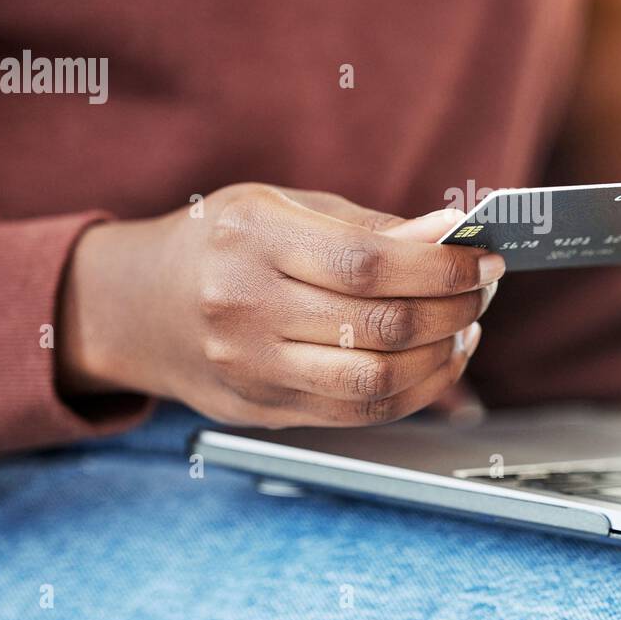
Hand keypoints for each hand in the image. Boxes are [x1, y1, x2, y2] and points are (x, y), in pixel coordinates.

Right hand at [58, 184, 502, 427]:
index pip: (370, 263)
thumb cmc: (220, 243)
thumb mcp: (283, 206)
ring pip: (376, 380)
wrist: (135, 306)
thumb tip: (446, 236)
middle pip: (380, 324)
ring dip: (442, 357)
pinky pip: (359, 413)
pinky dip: (416, 392)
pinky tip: (437, 362)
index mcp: (253, 239)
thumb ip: (366, 226)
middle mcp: (245, 307)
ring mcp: (251, 367)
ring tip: (464, 328)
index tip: (485, 262)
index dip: (442, 267)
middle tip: (482, 291)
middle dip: (454, 309)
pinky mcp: (263, 409)